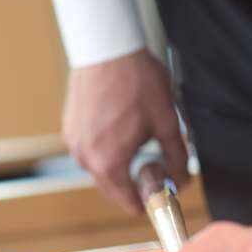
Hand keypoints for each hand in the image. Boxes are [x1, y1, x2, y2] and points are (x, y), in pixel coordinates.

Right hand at [63, 49, 189, 213]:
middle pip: (115, 186)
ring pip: (102, 165)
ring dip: (120, 158)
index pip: (130, 204)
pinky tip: (121, 119)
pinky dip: (106, 142)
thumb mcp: (166, 122)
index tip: (163, 182)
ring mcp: (74, 141)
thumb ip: (176, 158)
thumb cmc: (135, 81)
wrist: (108, 47)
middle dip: (136, 177)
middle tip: (156, 152)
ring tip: (138, 130)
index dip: (152, 197)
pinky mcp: (70, 125)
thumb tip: (181, 179)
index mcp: (108, 164)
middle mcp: (85, 157)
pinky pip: (91, 146)